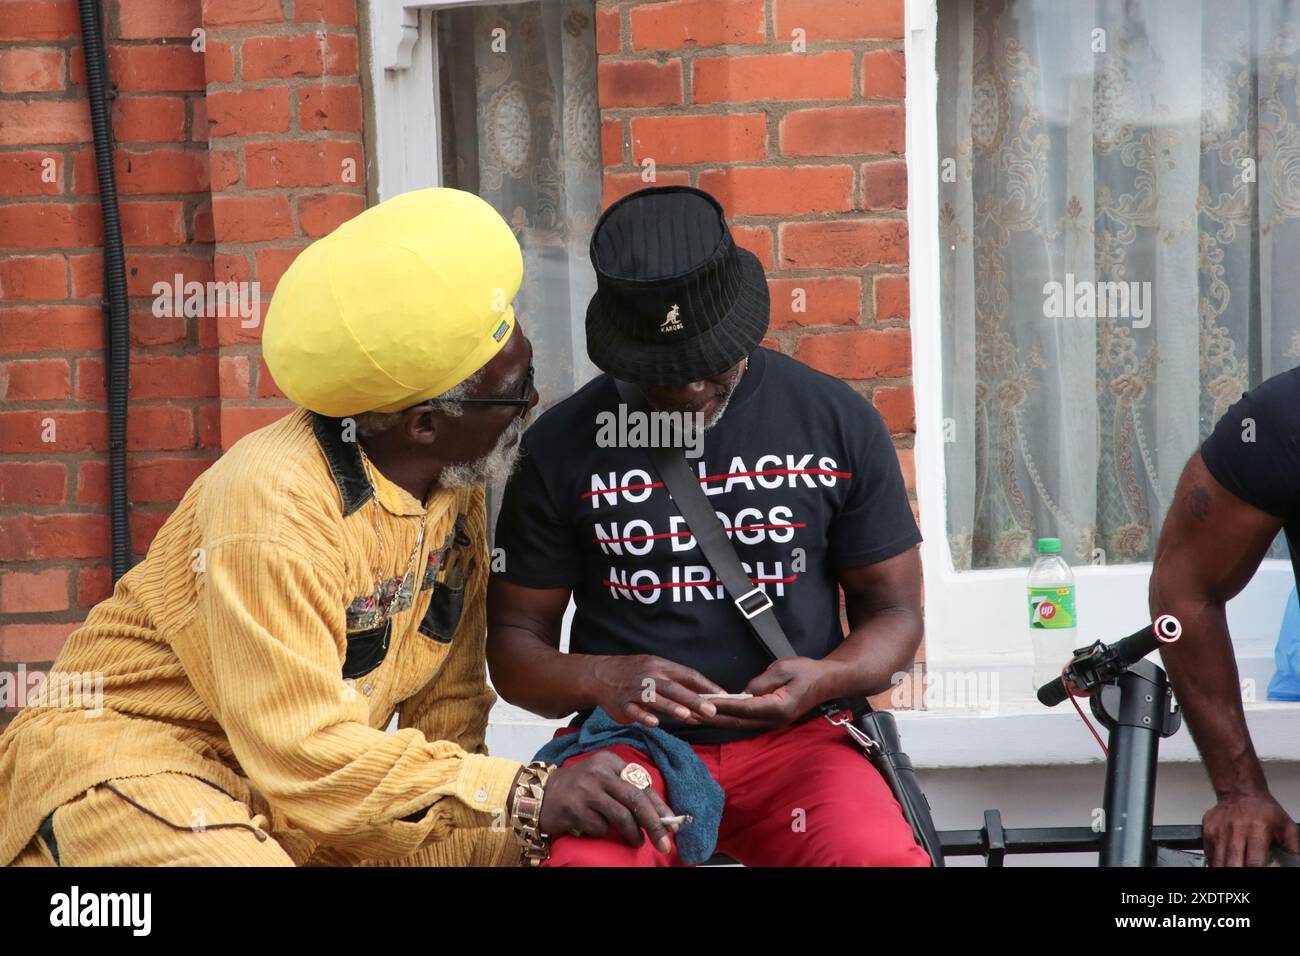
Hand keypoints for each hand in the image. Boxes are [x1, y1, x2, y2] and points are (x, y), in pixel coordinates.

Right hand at [538, 751, 676, 851]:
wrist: (540, 793)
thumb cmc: (578, 787)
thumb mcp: (602, 778)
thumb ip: (625, 789)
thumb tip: (658, 815)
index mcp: (610, 761)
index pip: (642, 783)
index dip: (659, 805)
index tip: (672, 822)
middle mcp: (599, 772)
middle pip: (636, 799)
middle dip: (655, 823)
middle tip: (664, 841)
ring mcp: (586, 790)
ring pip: (622, 816)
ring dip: (633, 833)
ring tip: (637, 841)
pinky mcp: (575, 808)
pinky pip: (600, 827)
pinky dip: (603, 832)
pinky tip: (595, 827)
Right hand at [585, 654, 722, 726]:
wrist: (600, 674)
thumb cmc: (635, 673)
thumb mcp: (655, 669)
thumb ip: (678, 683)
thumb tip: (705, 697)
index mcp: (661, 666)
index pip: (687, 674)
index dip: (706, 685)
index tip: (723, 696)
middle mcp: (649, 676)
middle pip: (674, 687)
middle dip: (693, 699)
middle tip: (711, 710)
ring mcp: (635, 690)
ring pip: (655, 698)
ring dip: (671, 707)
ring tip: (687, 716)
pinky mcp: (622, 704)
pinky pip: (634, 711)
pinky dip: (644, 716)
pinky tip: (654, 723)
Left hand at [701, 657, 838, 729]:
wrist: (826, 681)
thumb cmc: (807, 671)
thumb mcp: (783, 668)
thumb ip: (761, 682)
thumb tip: (742, 692)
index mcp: (779, 707)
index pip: (744, 707)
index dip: (723, 705)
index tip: (703, 702)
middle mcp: (774, 720)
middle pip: (737, 721)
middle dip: (712, 717)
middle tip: (689, 713)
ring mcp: (772, 722)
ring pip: (739, 723)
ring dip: (717, 719)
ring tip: (693, 714)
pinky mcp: (769, 719)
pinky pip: (744, 720)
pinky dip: (727, 716)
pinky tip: (712, 713)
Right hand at [1203, 791, 1299, 865]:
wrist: (1240, 792)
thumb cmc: (1262, 809)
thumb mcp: (1285, 825)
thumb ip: (1294, 845)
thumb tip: (1296, 860)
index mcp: (1257, 830)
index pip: (1255, 862)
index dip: (1256, 872)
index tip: (1258, 873)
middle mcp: (1236, 830)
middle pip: (1234, 864)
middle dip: (1239, 873)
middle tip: (1243, 877)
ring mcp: (1219, 831)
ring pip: (1219, 861)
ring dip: (1226, 869)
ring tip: (1234, 869)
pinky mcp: (1208, 831)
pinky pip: (1210, 854)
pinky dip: (1216, 863)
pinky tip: (1224, 863)